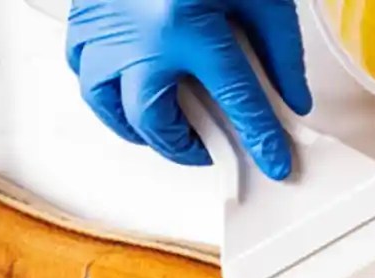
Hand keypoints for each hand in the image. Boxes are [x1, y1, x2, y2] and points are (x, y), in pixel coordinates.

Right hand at [65, 0, 311, 178]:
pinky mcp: (84, 16)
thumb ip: (280, 50)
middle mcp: (142, 35)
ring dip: (139, 129)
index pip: (237, 101)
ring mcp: (106, 28)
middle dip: (186, 147)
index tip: (276, 163)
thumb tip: (291, 100)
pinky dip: (105, 93)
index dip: (262, 138)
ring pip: (109, 105)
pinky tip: (126, 94)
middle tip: (211, 151)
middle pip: (157, 119)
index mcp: (191, 25)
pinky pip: (82, 71)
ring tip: (169, 132)